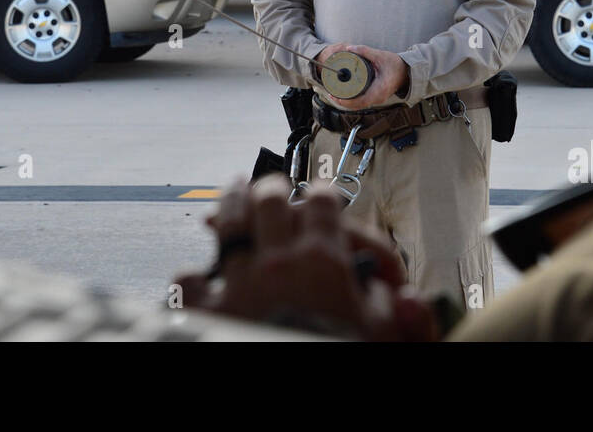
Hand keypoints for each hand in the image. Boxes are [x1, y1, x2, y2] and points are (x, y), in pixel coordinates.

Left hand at [173, 176, 437, 340]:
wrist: (296, 403)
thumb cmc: (343, 353)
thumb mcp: (385, 336)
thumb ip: (397, 308)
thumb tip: (401, 292)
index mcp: (323, 261)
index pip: (323, 202)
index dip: (325, 195)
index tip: (325, 198)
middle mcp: (277, 262)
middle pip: (270, 200)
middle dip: (273, 191)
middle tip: (272, 190)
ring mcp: (239, 283)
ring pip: (228, 224)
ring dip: (230, 206)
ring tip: (230, 196)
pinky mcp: (211, 311)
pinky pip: (191, 280)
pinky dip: (195, 277)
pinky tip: (200, 276)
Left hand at [325, 43, 409, 110]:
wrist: (407, 71)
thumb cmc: (396, 64)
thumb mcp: (380, 55)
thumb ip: (365, 51)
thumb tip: (349, 48)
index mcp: (380, 89)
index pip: (361, 101)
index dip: (347, 101)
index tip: (335, 96)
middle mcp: (379, 97)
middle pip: (358, 105)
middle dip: (343, 102)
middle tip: (331, 93)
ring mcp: (378, 99)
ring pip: (360, 105)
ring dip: (347, 102)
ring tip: (335, 94)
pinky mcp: (377, 97)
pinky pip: (363, 102)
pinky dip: (353, 100)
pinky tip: (345, 95)